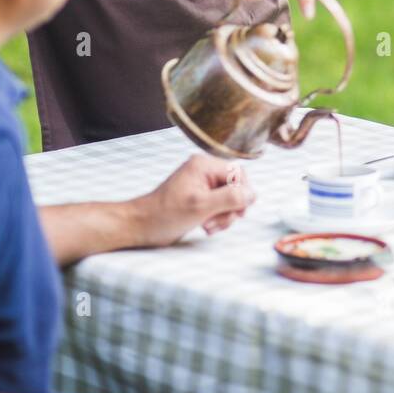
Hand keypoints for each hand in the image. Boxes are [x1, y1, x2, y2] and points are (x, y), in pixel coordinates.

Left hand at [130, 154, 256, 247]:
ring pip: (229, 198)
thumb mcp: (201, 207)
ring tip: (208, 227)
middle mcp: (204, 170)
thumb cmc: (165, 215)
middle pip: (236, 187)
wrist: (141, 226)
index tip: (237, 213)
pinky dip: (217, 218)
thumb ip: (230, 198)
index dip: (242, 194)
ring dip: (223, 216)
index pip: (239, 174)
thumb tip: (252, 194)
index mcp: (204, 165)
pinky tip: (206, 227)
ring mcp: (201, 184)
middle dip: (231, 208)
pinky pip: (219, 205)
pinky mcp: (199, 197)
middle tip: (218, 222)